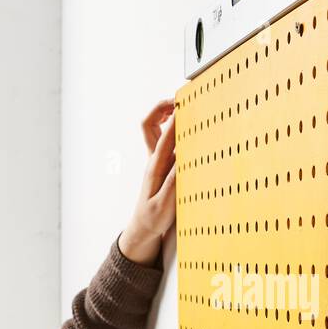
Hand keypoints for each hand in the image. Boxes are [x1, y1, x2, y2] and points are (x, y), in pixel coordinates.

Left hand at [118, 98, 176, 266]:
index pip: (164, 139)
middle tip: (178, 100)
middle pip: (149, 124)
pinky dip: (171, 127)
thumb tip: (183, 160)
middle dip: (161, 108)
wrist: (143, 228)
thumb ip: (174, 184)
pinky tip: (184, 127)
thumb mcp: (164, 206)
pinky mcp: (161, 164)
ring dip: (164, 114)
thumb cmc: (153, 218)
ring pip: (155, 128)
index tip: (184, 107)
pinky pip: (163, 138)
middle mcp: (154, 159)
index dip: (174, 121)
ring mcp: (156, 160)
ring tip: (181, 107)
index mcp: (155, 168)